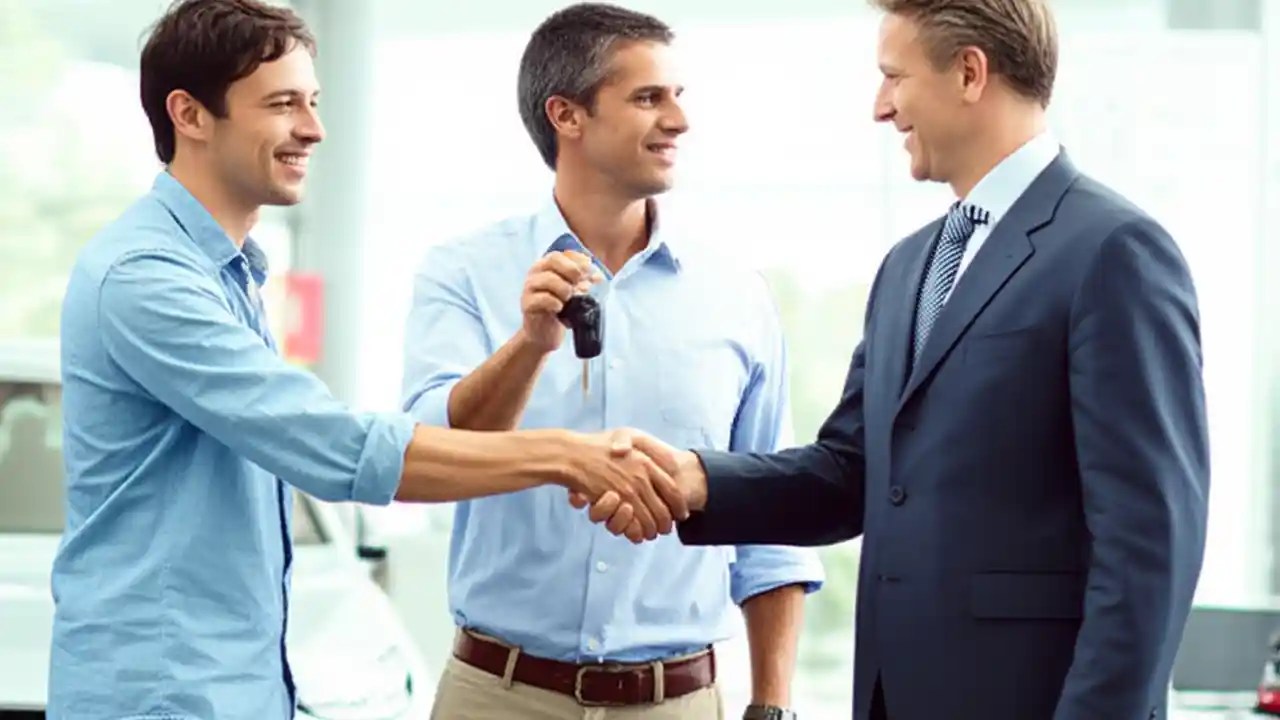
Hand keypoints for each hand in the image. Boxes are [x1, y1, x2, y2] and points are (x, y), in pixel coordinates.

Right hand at [519, 250, 600, 352]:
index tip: (588, 272)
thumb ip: (585, 282)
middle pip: (553, 260)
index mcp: (547, 266)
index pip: (561, 254)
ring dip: (564, 289)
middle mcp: (536, 273)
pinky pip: (542, 298)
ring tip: (569, 298)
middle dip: (572, 270)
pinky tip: (559, 308)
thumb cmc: (560, 310)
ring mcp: (529, 287)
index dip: (577, 261)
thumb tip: (598, 277)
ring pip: (547, 279)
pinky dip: (555, 303)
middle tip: (580, 284)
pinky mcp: (526, 304)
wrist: (545, 333)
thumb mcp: (575, 293)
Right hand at [562, 429, 686, 541]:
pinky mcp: (612, 504)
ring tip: (653, 533)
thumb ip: (644, 447)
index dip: (679, 504)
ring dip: (652, 530)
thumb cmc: (597, 444)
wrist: (572, 454)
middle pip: (662, 510)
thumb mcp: (625, 435)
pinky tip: (637, 533)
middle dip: (666, 523)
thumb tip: (657, 461)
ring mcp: (626, 493)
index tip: (682, 513)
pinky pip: (630, 524)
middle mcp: (639, 479)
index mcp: (646, 464)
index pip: (672, 489)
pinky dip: (635, 530)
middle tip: (667, 529)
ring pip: (648, 521)